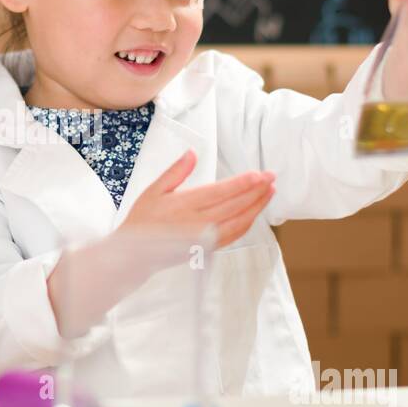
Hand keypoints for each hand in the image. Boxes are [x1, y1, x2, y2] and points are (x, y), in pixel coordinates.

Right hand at [120, 149, 274, 248]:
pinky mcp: (208, 248)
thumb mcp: (154, 190)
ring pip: (239, 221)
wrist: (136, 252)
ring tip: (270, 192)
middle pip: (236, 205)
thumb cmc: (143, 219)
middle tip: (272, 177)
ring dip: (257, 206)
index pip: (221, 192)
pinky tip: (255, 212)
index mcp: (185, 205)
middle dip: (257, 191)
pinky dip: (248, 223)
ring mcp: (205, 238)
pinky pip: (234, 235)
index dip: (243, 183)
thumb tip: (193, 153)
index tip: (259, 174)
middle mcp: (198, 223)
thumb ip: (175, 172)